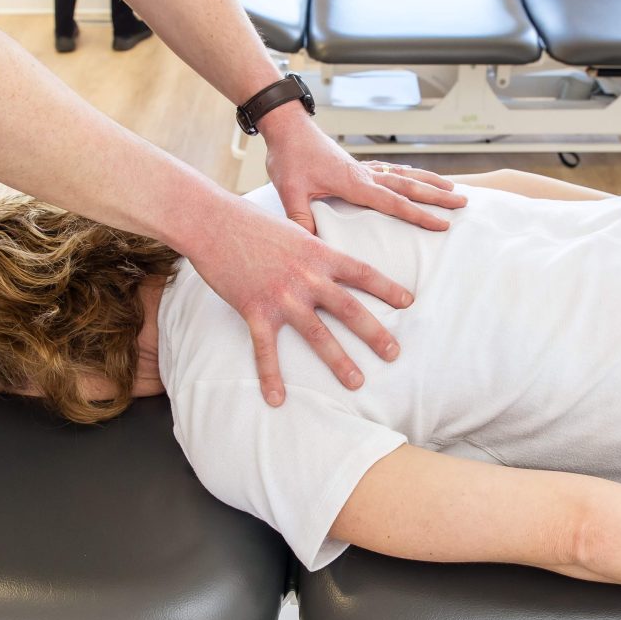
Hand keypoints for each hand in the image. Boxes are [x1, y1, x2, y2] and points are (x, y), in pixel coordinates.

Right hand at [189, 196, 412, 404]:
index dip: (388, 288)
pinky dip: (271, 376)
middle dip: (376, 334)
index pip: (362, 272)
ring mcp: (282, 296)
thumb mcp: (289, 227)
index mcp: (318, 252)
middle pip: (350, 309)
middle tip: (394, 354)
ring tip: (357, 382)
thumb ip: (308, 245)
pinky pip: (266, 350)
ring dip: (339, 361)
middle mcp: (307, 277)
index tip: (409, 302)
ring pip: (318, 335)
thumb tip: (318, 251)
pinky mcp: (255, 310)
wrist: (211, 221)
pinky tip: (276, 399)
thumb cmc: (248, 220)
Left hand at [263, 117, 466, 233]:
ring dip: (428, 181)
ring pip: (403, 175)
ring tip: (452, 188)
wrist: (287, 127)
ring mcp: (361, 167)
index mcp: (353, 183)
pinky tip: (414, 176)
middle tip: (463, 203)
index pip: (393, 203)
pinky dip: (408, 173)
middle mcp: (364, 174)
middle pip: (408, 186)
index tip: (442, 224)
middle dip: (436, 196)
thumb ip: (301, 219)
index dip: (419, 215)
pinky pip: (389, 170)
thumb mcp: (290, 192)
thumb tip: (312, 245)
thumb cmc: (288, 157)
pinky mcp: (355, 164)